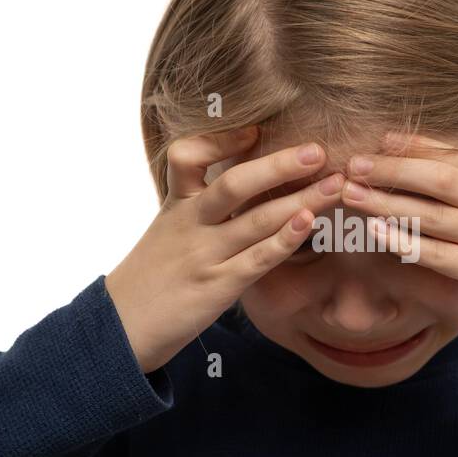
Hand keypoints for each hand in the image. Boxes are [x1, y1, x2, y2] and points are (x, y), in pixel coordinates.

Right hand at [105, 126, 343, 371]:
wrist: (122, 326)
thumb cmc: (154, 276)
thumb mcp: (168, 230)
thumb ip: (200, 205)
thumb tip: (244, 180)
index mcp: (176, 204)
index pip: (188, 156)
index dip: (222, 139)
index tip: (256, 130)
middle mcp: (190, 224)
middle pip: (235, 184)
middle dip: (280, 164)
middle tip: (318, 150)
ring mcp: (204, 255)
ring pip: (256, 219)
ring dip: (301, 199)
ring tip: (336, 185)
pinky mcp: (217, 286)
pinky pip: (256, 258)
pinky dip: (285, 239)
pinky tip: (309, 223)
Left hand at [340, 132, 457, 357]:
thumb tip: (433, 192)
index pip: (457, 157)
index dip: (417, 146)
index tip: (381, 139)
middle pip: (441, 177)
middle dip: (394, 167)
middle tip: (354, 163)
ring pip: (434, 214)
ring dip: (388, 202)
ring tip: (351, 194)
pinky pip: (441, 255)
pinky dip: (406, 243)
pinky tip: (377, 235)